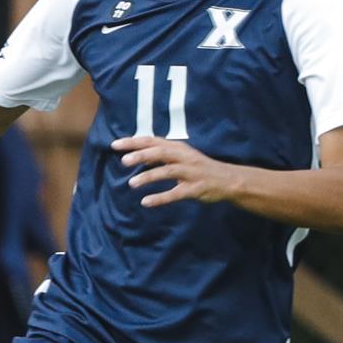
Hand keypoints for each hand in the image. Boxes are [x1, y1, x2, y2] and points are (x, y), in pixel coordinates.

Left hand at [111, 135, 237, 207]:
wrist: (228, 180)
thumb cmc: (198, 167)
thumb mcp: (181, 156)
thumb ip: (160, 153)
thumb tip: (135, 152)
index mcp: (178, 147)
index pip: (152, 141)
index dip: (133, 142)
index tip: (114, 144)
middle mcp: (184, 157)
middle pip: (161, 152)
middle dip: (142, 155)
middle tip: (123, 160)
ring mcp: (191, 173)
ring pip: (168, 172)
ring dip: (149, 176)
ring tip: (131, 183)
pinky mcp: (196, 189)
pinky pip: (176, 193)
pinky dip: (161, 198)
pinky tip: (146, 202)